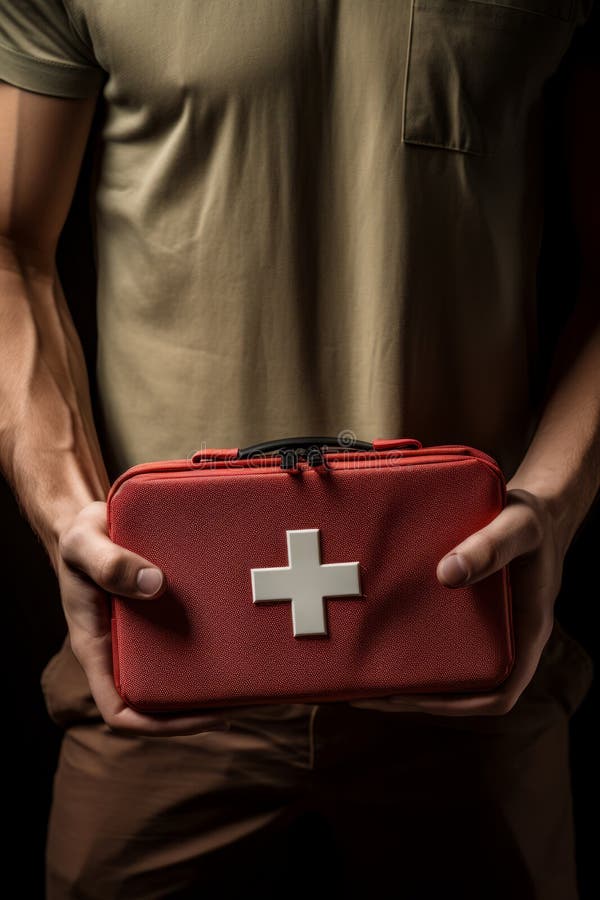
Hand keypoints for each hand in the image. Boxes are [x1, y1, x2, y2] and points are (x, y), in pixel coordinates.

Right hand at [56, 500, 229, 735]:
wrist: (91, 517)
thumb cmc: (80, 535)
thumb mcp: (84, 543)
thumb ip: (109, 563)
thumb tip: (156, 586)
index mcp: (98, 647)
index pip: (121, 710)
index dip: (161, 726)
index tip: (206, 718)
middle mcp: (124, 648)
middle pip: (160, 699)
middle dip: (200, 708)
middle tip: (247, 696)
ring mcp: (146, 632)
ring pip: (180, 669)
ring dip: (214, 676)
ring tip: (258, 670)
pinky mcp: (165, 610)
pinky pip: (190, 633)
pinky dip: (216, 637)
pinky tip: (245, 627)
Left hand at [350, 487, 563, 716]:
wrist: (535, 508)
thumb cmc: (533, 518)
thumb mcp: (519, 524)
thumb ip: (491, 545)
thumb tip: (447, 574)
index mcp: (526, 633)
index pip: (500, 692)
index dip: (457, 705)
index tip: (413, 700)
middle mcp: (504, 638)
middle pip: (462, 688)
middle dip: (416, 696)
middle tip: (367, 691)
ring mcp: (482, 627)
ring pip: (445, 665)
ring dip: (406, 674)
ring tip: (359, 672)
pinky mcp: (463, 610)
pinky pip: (435, 635)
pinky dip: (406, 640)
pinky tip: (372, 631)